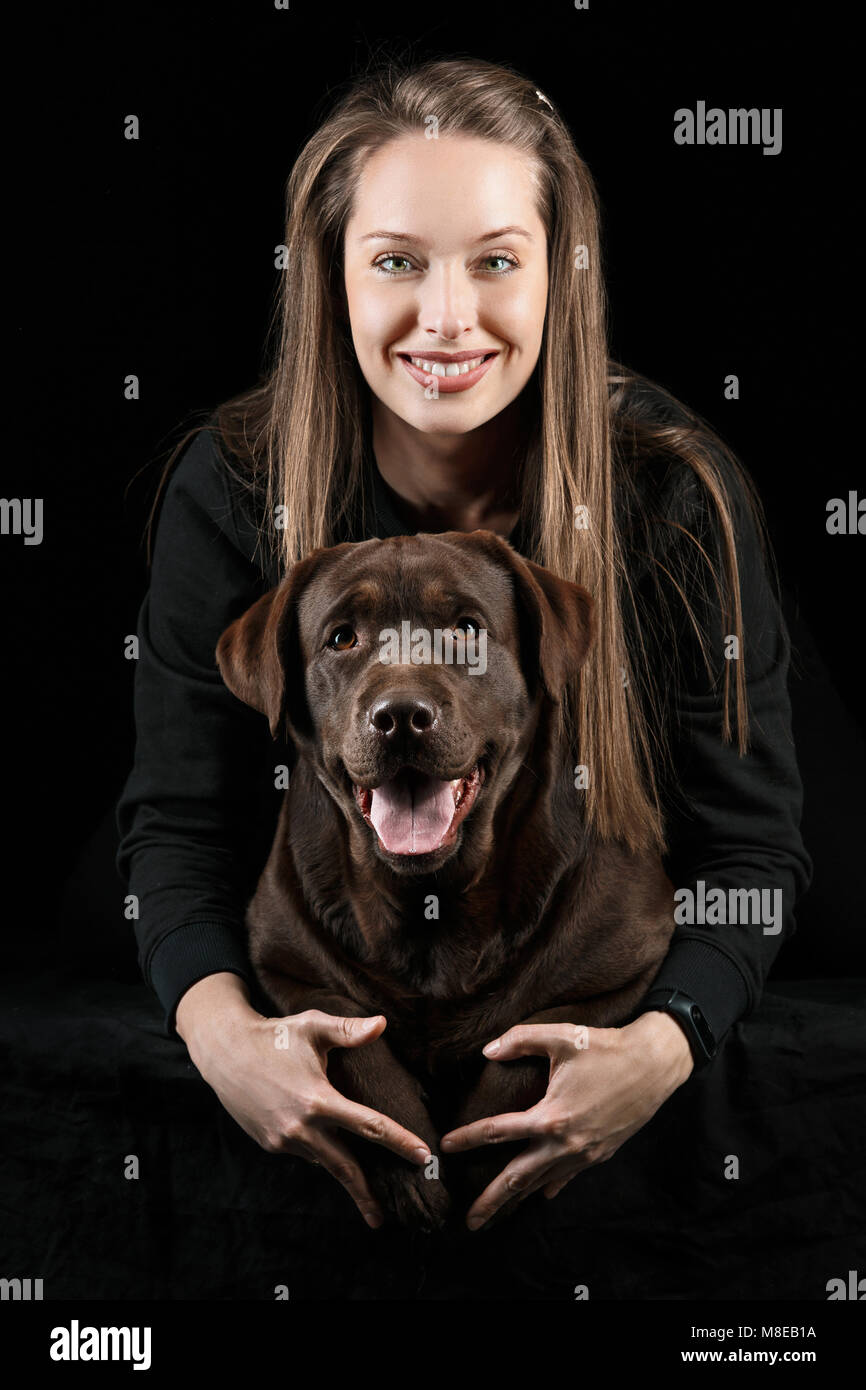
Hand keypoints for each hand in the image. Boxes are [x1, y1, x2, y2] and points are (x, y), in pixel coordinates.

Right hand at [176, 974, 431, 1228]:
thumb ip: (349, 1030)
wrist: (224, 1053)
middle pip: (344, 1167)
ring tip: (362, 1186)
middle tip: (383, 1217)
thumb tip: (383, 1024)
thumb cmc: (273, 1035)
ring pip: (323, 1159)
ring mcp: (283, 1140)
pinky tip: (325, 1144)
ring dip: (342, 1170)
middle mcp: (301, 1127)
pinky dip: (319, 1151)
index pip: (368, 1126)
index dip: (398, 1142)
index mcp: (318, 1100)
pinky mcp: (270, 1144)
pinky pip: (304, 1152)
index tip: (423, 1157)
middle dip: (364, 1193)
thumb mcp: (312, 1027)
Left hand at [439, 1011, 693, 1229]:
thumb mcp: (561, 1036)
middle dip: (492, 1200)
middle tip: (469, 1221)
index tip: (445, 1147)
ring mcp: (584, 1153)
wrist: (655, 1065)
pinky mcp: (600, 1154)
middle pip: (518, 1177)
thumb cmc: (606, 1047)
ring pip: (543, 1183)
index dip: (468, 1138)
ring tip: (497, 1214)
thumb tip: (488, 1051)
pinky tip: (540, 1195)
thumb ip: (520, 1040)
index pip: (498, 1132)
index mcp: (551, 1116)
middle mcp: (565, 1143)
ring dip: (518, 1199)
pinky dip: (550, 1186)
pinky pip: (568, 1177)